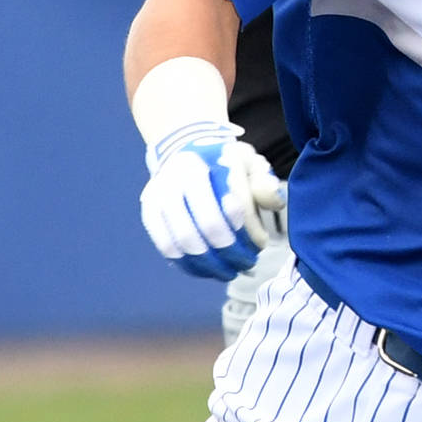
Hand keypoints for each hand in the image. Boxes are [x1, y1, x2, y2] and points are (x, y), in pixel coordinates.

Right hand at [140, 122, 279, 282]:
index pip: (228, 204)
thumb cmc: (222, 162)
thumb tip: (272, 201)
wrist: (183, 149)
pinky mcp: (149, 214)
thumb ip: (264, 181)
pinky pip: (168, 249)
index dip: (247, 230)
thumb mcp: (248, 161)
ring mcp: (158, 197)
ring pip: (183, 244)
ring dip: (210, 265)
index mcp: (201, 164)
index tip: (260, 243)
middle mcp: (175, 179)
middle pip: (205, 228)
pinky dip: (189, 265)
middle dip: (230, 253)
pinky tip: (209, 270)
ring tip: (230, 272)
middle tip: (248, 264)